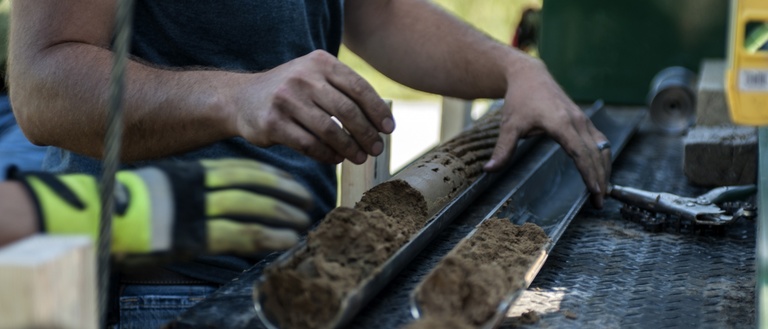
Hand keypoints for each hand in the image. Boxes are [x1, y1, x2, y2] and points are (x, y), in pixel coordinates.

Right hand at [12, 158, 312, 253]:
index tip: (294, 182)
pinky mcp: (193, 238)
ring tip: (304, 222)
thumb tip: (222, 198)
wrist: (94, 224)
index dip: (273, 176)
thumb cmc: (129, 211)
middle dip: (285, 193)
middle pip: (253, 185)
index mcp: (191, 175)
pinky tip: (287, 240)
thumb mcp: (166, 191)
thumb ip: (195, 192)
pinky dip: (268, 236)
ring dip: (283, 214)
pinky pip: (240, 235)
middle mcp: (197, 189)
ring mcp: (195, 212)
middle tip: (309, 201)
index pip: (242, 170)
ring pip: (252, 208)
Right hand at [230, 50, 394, 164]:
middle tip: (376, 148)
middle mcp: (303, 77)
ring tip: (360, 157)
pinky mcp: (273, 123)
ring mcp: (286, 99)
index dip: (377, 111)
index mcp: (320, 62)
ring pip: (330, 130)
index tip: (388, 129)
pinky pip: (310, 144)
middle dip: (366, 133)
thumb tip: (380, 120)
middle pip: (347, 110)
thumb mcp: (314, 78)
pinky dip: (328, 155)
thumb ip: (343, 91)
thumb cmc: (289, 93)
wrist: (240, 99)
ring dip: (350, 147)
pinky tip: (336, 158)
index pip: (358, 88)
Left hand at [483, 58, 610, 207]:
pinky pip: (600, 142)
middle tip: (599, 203)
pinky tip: (601, 173)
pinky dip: (603, 158)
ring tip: (601, 194)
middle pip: (595, 153)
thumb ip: (502, 149)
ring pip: (602, 147)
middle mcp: (577, 121)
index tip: (595, 191)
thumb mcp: (509, 125)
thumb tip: (489, 170)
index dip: (589, 173)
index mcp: (561, 123)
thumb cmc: (519, 100)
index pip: (581, 152)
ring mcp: (583, 120)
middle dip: (600, 178)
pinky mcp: (584, 121)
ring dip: (605, 170)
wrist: (529, 76)